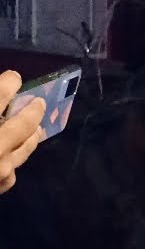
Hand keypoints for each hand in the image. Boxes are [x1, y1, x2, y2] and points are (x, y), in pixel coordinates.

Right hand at [0, 70, 46, 192]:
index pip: (0, 96)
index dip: (8, 83)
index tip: (13, 77)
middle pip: (22, 124)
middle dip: (31, 110)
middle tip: (37, 102)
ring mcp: (0, 170)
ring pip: (24, 149)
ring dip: (32, 134)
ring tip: (37, 127)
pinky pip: (13, 171)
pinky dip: (15, 160)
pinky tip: (13, 158)